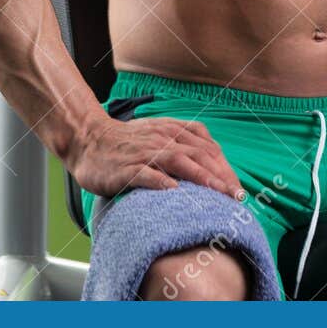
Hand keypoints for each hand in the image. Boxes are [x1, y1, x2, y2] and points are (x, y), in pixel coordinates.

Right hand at [65, 114, 245, 200]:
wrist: (88, 139)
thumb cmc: (126, 143)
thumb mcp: (159, 135)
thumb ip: (183, 144)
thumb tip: (211, 164)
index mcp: (173, 130)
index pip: (207, 146)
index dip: (225, 167)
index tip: (238, 188)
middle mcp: (162, 138)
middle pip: (199, 154)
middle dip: (221, 175)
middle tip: (236, 196)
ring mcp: (144, 152)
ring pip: (178, 160)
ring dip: (202, 177)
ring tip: (218, 193)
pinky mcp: (126, 167)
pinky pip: (145, 173)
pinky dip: (161, 181)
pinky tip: (173, 191)